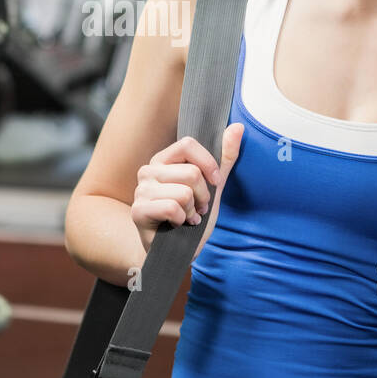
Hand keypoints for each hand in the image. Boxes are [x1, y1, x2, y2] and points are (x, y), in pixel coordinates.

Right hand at [132, 123, 243, 255]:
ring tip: (188, 217)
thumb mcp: (213, 186)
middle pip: (191, 172)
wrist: (176, 250)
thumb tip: (238, 127)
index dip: (208, 163)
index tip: (216, 182)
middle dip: (203, 195)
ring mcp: (141, 191)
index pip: (187, 144)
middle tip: (199, 206)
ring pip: (184, 193)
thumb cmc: (191, 216)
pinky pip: (172, 208)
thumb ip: (224, 158)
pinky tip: (178, 225)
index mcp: (163, 160)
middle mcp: (148, 171)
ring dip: (193, 210)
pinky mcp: (138, 211)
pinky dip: (182, 220)